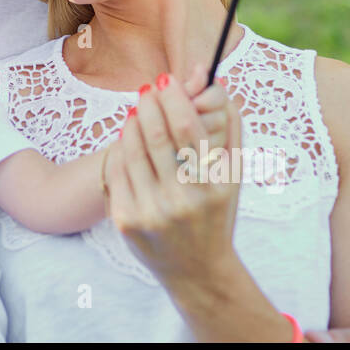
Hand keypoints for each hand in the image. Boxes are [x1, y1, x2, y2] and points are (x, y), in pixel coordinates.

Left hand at [103, 63, 243, 285]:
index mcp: (213, 184)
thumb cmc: (215, 211)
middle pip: (155, 134)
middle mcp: (182, 199)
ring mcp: (151, 211)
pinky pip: (116, 170)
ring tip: (137, 111)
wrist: (198, 270)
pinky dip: (121, 149)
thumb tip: (216, 80)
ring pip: (131, 149)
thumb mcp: (233, 175)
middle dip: (148, 103)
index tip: (166, 80)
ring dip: (132, 122)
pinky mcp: (126, 221)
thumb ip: (230, 126)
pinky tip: (128, 140)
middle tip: (147, 89)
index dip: (172, 97)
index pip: (186, 127)